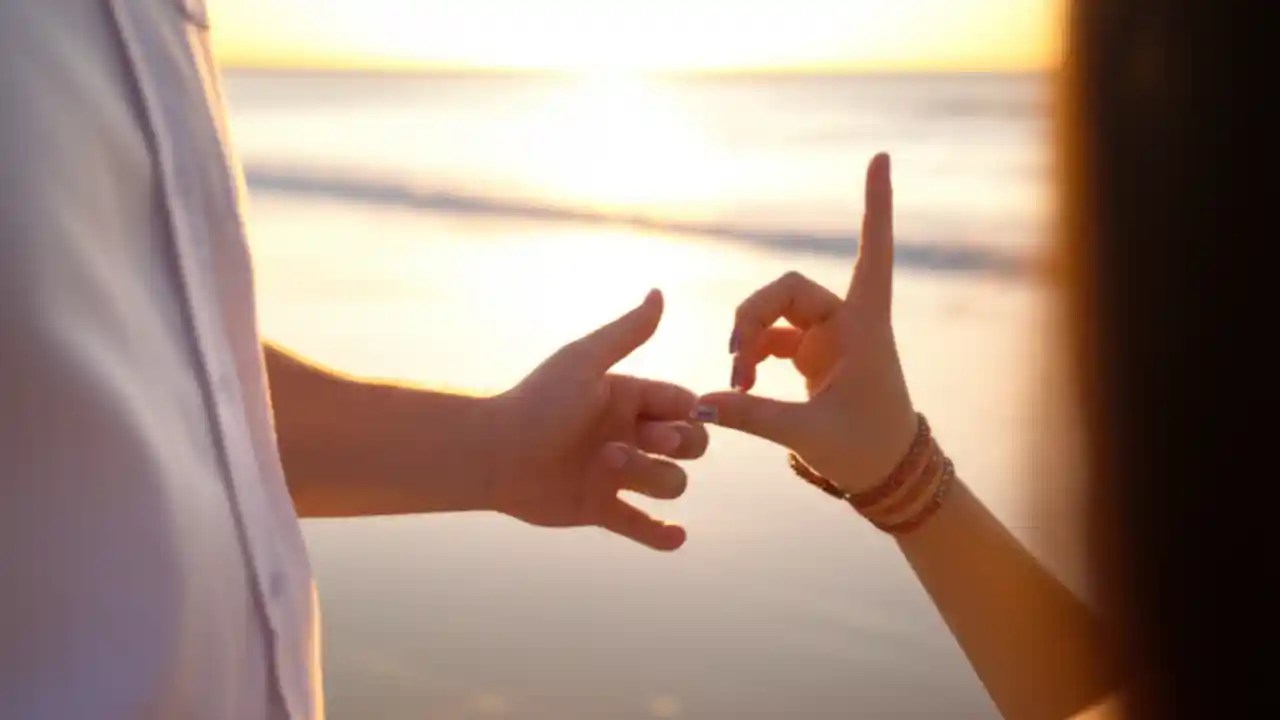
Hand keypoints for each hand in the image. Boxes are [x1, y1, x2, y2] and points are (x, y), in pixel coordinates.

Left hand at [487, 290, 707, 549]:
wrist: (492, 453)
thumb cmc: (537, 402)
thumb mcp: (585, 361)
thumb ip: (627, 333)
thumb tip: (660, 293)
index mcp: (627, 398)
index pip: (685, 405)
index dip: (689, 414)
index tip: (675, 416)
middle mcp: (628, 434)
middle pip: (689, 446)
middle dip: (675, 446)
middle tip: (638, 443)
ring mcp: (617, 474)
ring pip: (670, 484)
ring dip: (651, 480)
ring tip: (608, 469)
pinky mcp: (600, 509)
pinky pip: (642, 526)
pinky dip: (661, 534)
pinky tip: (676, 537)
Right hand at [696, 154, 916, 493]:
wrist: (887, 475)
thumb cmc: (866, 449)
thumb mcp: (807, 432)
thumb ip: (752, 415)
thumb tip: (702, 405)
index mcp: (865, 326)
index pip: (872, 252)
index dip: (876, 205)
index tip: (880, 157)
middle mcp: (848, 322)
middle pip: (786, 291)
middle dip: (751, 319)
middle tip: (734, 361)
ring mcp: (828, 336)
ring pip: (772, 316)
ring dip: (747, 343)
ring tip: (737, 386)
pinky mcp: (813, 355)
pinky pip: (770, 341)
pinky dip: (750, 358)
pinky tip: (739, 387)